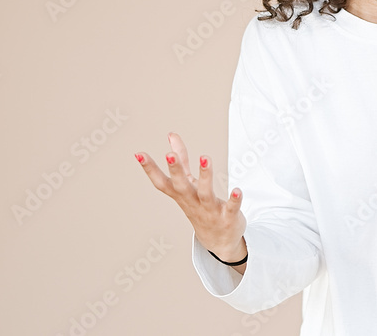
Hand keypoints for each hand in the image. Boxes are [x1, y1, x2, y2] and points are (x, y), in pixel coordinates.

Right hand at [135, 131, 247, 262]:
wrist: (219, 242)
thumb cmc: (200, 207)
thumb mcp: (188, 184)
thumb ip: (181, 160)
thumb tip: (171, 135)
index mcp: (181, 195)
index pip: (162, 182)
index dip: (150, 169)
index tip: (139, 153)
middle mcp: (193, 203)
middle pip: (181, 187)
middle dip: (175, 171)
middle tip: (168, 154)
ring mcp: (210, 211)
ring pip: (206, 193)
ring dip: (205, 176)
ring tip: (205, 157)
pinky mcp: (228, 217)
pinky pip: (231, 208)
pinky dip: (234, 199)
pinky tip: (237, 189)